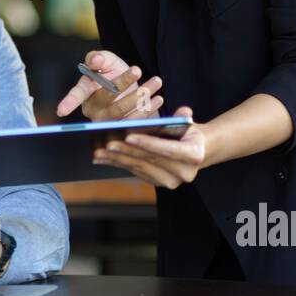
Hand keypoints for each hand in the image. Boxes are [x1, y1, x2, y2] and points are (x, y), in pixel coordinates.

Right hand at [56, 50, 164, 122]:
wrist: (134, 89)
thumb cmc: (113, 74)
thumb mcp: (106, 61)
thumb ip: (98, 57)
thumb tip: (94, 61)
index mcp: (86, 93)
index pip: (77, 95)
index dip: (68, 102)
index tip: (61, 111)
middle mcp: (94, 110)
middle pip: (107, 99)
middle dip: (123, 83)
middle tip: (137, 69)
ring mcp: (108, 122)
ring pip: (123, 111)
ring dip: (141, 95)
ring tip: (156, 81)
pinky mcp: (124, 129)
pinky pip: (135, 122)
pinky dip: (148, 109)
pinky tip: (158, 98)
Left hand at [93, 105, 212, 188]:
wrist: (197, 151)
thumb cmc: (188, 133)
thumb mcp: (188, 123)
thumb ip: (184, 118)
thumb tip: (183, 111)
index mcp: (194, 155)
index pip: (167, 149)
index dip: (147, 143)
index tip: (128, 137)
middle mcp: (184, 173)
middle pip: (150, 160)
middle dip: (127, 151)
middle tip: (107, 143)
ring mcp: (170, 181)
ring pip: (139, 167)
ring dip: (117, 160)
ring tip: (99, 152)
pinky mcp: (158, 183)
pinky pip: (135, 172)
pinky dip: (118, 164)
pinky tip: (103, 158)